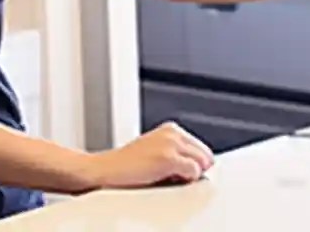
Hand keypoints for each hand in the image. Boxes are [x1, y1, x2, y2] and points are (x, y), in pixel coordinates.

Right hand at [91, 122, 214, 187]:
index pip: (200, 148)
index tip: (186, 172)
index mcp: (170, 129)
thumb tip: (198, 167)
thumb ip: (175, 152)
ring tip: (168, 178)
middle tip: (175, 177)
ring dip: (190, 175)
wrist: (104, 169)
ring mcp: (171, 144)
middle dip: (195, 168)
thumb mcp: (154, 151)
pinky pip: (194, 172)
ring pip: (202, 163)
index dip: (195, 164)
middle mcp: (172, 133)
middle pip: (205, 155)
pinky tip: (167, 180)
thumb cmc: (125, 166)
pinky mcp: (168, 158)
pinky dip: (185, 181)